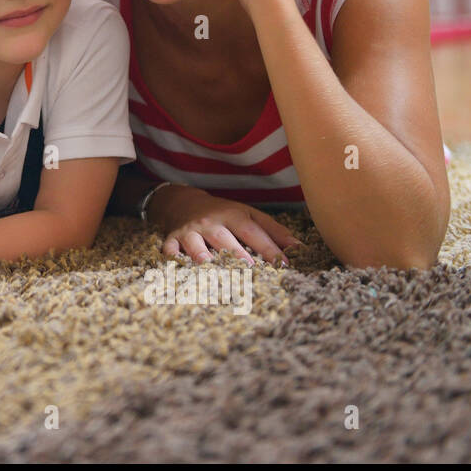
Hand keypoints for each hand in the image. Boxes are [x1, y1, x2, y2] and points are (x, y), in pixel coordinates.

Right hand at [150, 184, 300, 265]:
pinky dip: (171, 258)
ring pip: (195, 245)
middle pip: (224, 238)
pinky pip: (169, 249)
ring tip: (212, 268)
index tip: (284, 264)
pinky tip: (177, 268)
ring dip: (202, 256)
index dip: (269, 248)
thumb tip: (300, 249)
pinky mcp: (171, 239)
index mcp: (233, 215)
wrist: (182, 201)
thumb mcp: (248, 215)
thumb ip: (273, 231)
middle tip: (251, 269)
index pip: (253, 233)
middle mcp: (211, 222)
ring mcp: (189, 231)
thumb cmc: (222, 213)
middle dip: (237, 253)